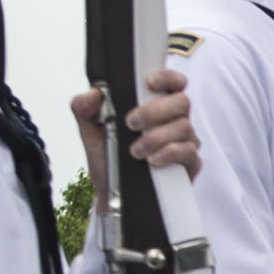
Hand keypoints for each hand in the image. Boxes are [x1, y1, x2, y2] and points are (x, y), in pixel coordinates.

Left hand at [63, 62, 201, 177]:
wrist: (112, 195)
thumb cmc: (108, 158)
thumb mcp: (90, 131)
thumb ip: (85, 108)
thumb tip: (91, 94)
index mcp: (154, 104)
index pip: (173, 82)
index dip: (167, 77)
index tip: (149, 83)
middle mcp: (173, 119)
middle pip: (182, 101)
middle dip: (155, 110)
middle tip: (131, 123)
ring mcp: (184, 141)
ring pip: (184, 127)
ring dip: (156, 137)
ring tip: (135, 151)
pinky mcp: (189, 163)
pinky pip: (188, 152)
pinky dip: (168, 153)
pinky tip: (152, 161)